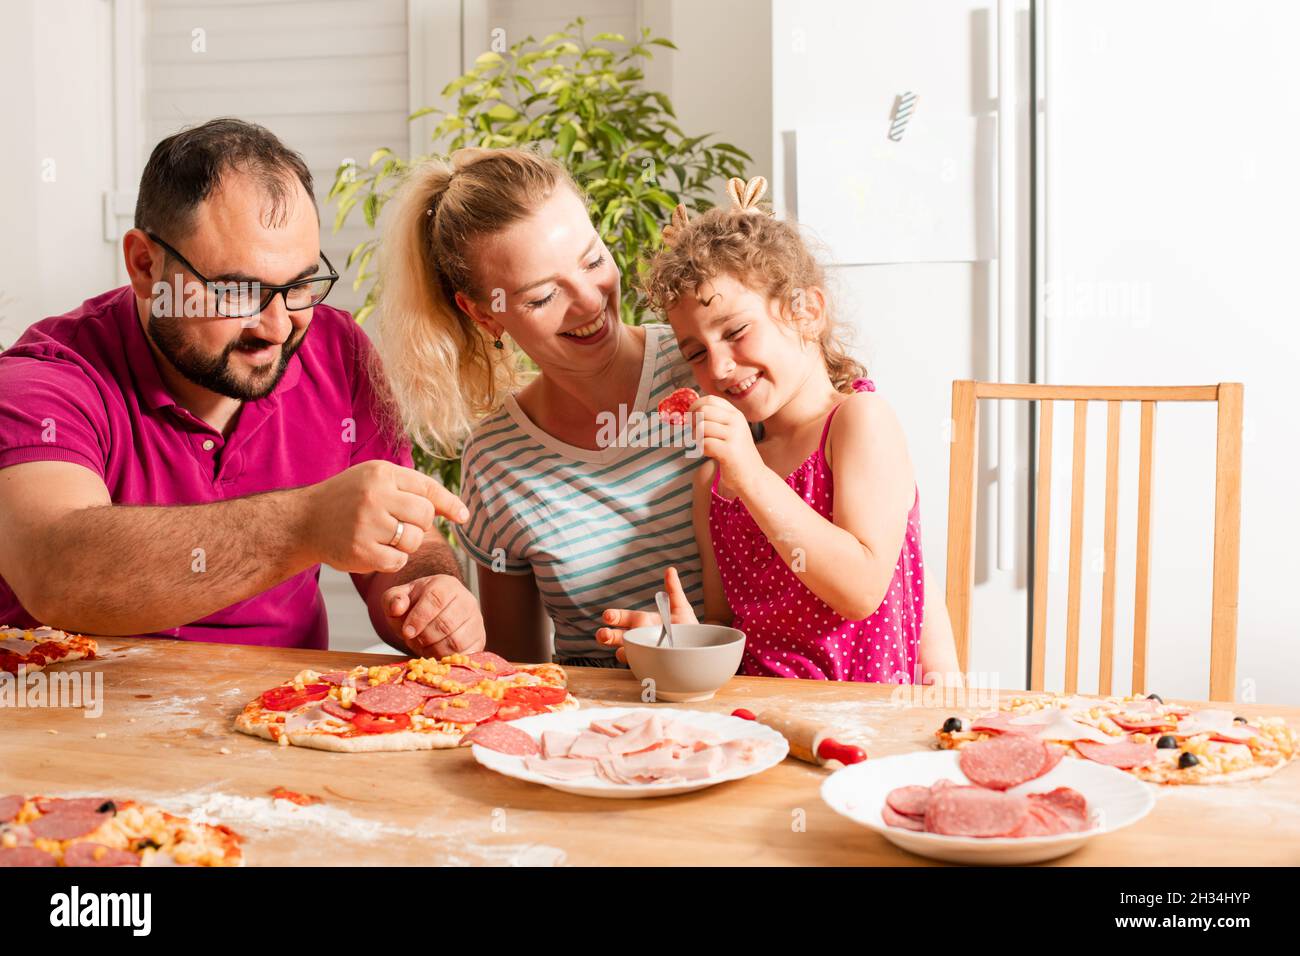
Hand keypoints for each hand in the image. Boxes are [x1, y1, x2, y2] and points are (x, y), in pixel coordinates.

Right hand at [306, 460, 468, 573]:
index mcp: (381, 473)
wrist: (304, 521)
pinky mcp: (361, 551)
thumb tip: (454, 508)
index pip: (427, 488)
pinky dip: (393, 559)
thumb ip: (410, 488)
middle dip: (420, 524)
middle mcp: (374, 496)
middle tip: (400, 524)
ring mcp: (366, 524)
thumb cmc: (348, 498)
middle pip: (424, 516)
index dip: (450, 503)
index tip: (463, 516)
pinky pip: (398, 561)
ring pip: (414, 540)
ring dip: (406, 543)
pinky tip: (376, 550)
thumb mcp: (375, 480)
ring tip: (386, 536)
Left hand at [382, 574, 485, 657]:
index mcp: (446, 585)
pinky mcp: (479, 639)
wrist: (434, 615)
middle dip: (425, 636)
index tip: (407, 632)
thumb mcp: (399, 599)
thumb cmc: (416, 606)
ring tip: (424, 645)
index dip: (419, 618)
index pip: (436, 599)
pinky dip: (447, 658)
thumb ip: (392, 599)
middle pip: (447, 623)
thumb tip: (397, 607)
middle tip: (414, 640)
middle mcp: (466, 600)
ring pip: (457, 641)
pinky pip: (466, 654)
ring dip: (434, 649)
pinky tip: (436, 652)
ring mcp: (476, 620)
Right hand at [596, 567, 696, 663]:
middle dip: (607, 635)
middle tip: (602, 635)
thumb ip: (674, 590)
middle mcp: (639, 636)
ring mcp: (643, 651)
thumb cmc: (688, 626)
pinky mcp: (650, 662)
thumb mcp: (681, 607)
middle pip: (617, 636)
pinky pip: (638, 664)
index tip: (607, 616)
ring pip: (624, 651)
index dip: (615, 617)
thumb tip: (671, 570)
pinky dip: (635, 662)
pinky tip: (635, 658)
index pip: (624, 618)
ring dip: (619, 651)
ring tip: (618, 650)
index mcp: (643, 621)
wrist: (699, 646)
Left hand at [689, 395, 764, 487]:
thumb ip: (714, 419)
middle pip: (703, 411)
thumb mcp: (729, 431)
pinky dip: (701, 449)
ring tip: (703, 445)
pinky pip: (705, 443)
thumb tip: (689, 412)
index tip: (690, 418)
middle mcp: (736, 421)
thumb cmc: (735, 454)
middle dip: (692, 422)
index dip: (694, 407)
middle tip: (694, 435)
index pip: (710, 399)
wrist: (752, 476)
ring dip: (696, 438)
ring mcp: (734, 435)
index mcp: (735, 414)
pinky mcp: (729, 451)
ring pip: (702, 427)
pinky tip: (708, 453)